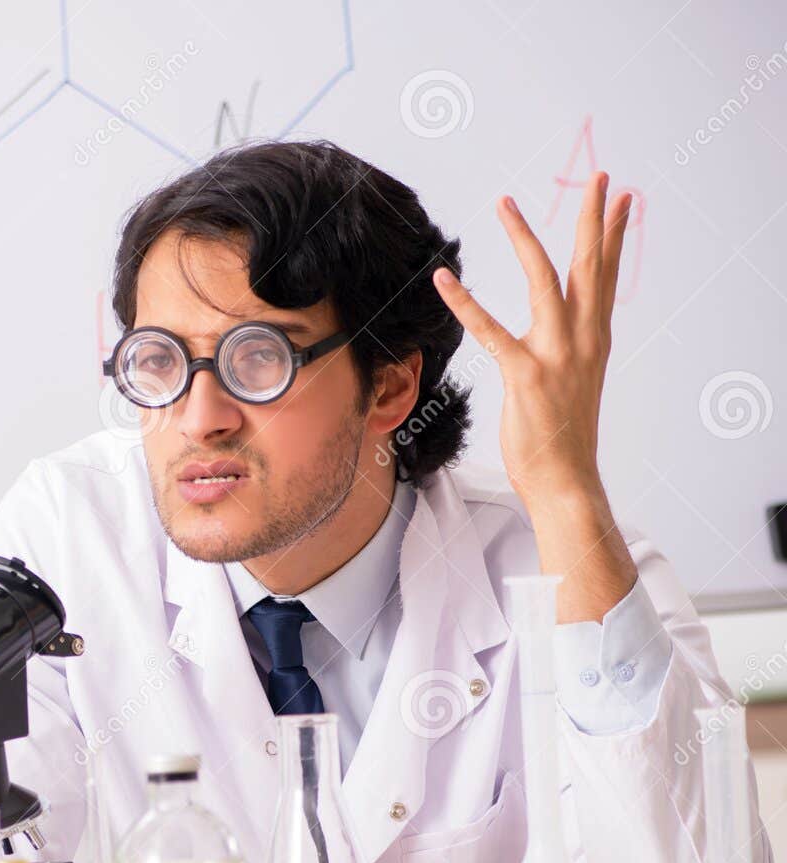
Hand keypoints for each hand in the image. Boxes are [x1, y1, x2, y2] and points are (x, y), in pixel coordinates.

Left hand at [432, 174, 630, 511]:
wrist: (567, 480)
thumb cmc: (563, 436)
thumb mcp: (573, 383)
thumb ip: (568, 352)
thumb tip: (561, 337)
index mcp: (594, 339)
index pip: (606, 276)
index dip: (615, 236)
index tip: (623, 200)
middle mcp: (582, 339)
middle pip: (591, 265)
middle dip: (596, 218)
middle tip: (603, 176)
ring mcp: (557, 354)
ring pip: (543, 280)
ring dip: (523, 237)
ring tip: (506, 202)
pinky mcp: (526, 374)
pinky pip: (490, 330)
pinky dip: (465, 302)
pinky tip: (444, 279)